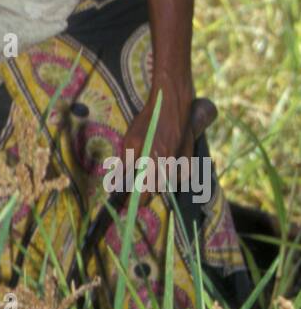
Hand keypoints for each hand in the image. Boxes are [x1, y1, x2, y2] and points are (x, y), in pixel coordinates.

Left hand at [120, 80, 193, 205]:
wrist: (172, 106)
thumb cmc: (148, 121)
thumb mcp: (131, 141)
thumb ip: (126, 163)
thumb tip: (117, 181)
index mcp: (153, 165)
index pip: (143, 195)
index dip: (134, 200)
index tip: (127, 202)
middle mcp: (169, 169)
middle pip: (155, 190)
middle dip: (145, 189)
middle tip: (136, 183)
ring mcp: (181, 166)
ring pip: (167, 185)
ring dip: (158, 182)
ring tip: (150, 169)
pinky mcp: (190, 161)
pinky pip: (179, 177)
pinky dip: (171, 175)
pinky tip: (164, 165)